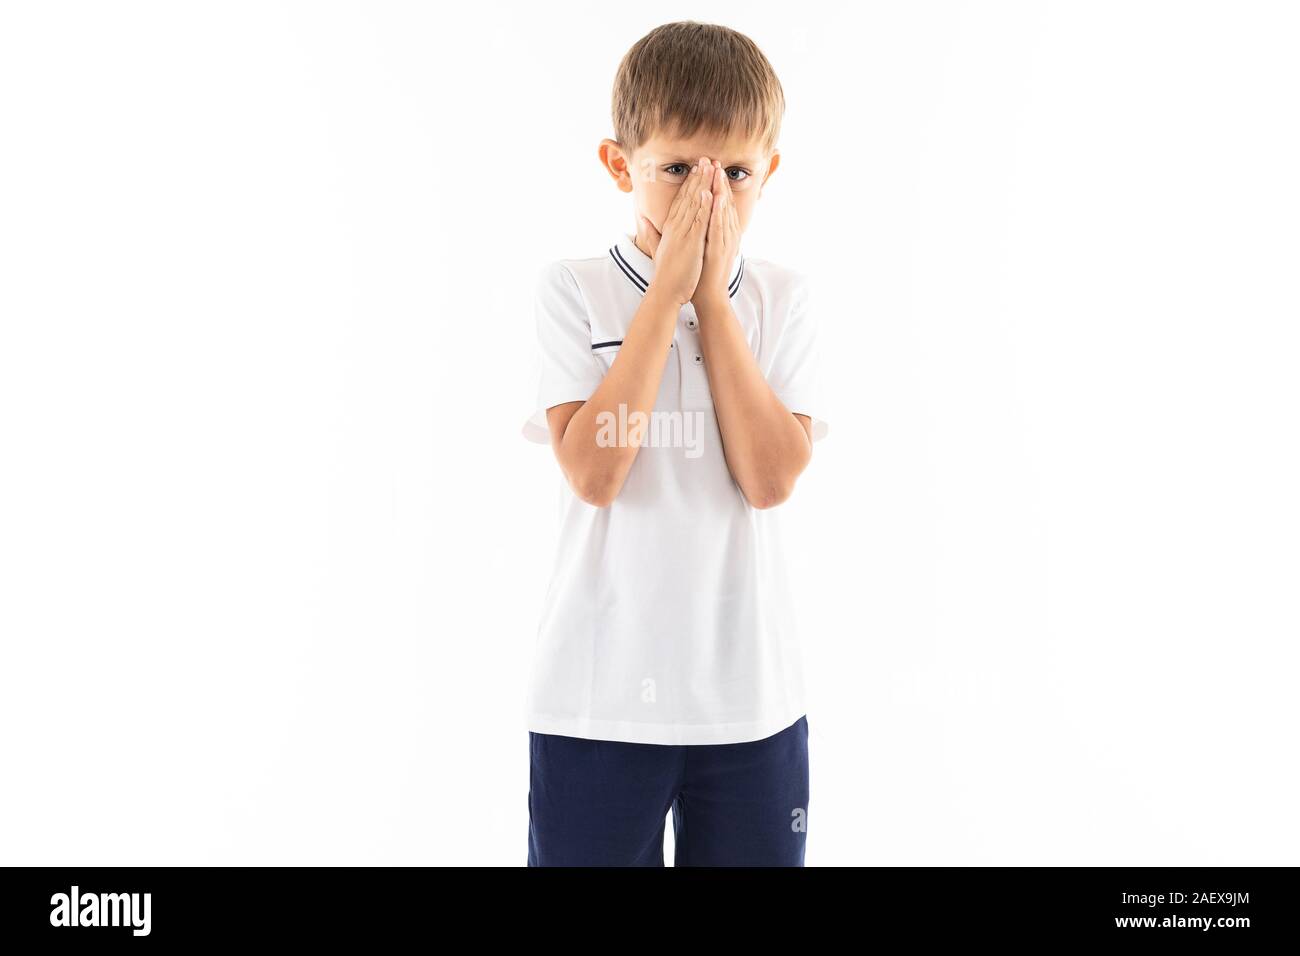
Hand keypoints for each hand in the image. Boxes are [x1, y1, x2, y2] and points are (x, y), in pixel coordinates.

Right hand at [639, 156, 712, 305]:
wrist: (666, 291)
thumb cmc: (666, 273)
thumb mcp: (657, 248)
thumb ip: (651, 231)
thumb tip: (643, 219)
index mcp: (669, 227)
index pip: (680, 200)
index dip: (689, 182)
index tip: (697, 168)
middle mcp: (675, 227)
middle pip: (688, 197)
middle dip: (698, 177)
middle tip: (706, 159)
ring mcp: (683, 234)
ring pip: (694, 205)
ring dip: (703, 185)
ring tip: (711, 168)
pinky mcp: (690, 243)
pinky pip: (698, 222)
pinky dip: (703, 207)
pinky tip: (708, 192)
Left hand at [691, 160, 740, 308]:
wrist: (709, 297)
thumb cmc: (701, 275)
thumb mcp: (698, 249)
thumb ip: (695, 234)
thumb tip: (688, 221)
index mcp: (718, 233)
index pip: (716, 205)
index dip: (712, 186)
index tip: (707, 169)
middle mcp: (724, 235)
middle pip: (722, 204)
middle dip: (718, 182)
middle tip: (715, 162)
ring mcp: (724, 242)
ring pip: (723, 212)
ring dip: (720, 191)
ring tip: (717, 172)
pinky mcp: (720, 250)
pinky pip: (719, 228)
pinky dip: (717, 212)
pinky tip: (715, 198)